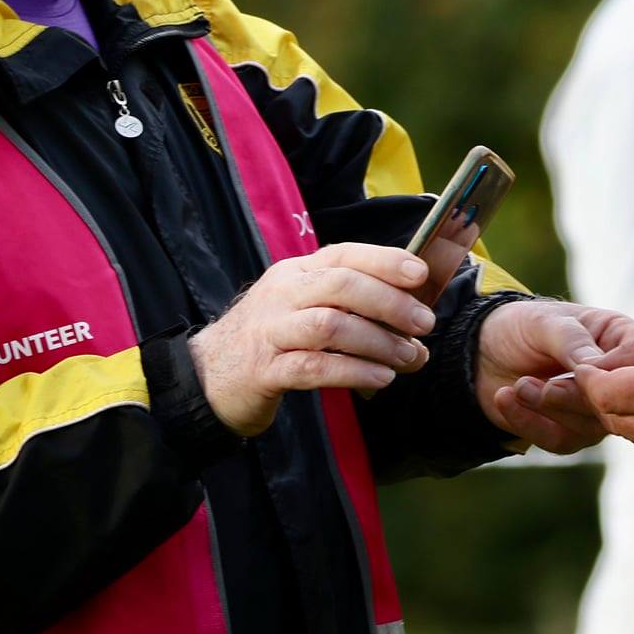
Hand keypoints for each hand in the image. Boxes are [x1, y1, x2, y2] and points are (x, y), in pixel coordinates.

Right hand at [189, 243, 434, 436]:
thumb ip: (352, 306)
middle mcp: (283, 294)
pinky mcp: (264, 370)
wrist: (209, 376)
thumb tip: (414, 316)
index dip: (384, 260)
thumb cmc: (274, 340)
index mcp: (297, 272)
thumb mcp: (306, 309)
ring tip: (408, 357)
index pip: (344, 255)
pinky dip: (353, 371)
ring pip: (330, 325)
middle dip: (389, 302)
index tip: (420, 274)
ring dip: (377, 341)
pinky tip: (379, 378)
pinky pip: (314, 367)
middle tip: (423, 323)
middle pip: (341, 285)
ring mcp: (270, 331)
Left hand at [479, 301, 633, 452]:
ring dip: (550, 409)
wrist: (480, 351)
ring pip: (591, 428)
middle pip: (618, 403)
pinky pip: (562, 441)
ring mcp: (594, 407)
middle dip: (576, 398)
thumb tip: (597, 368)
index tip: (578, 373)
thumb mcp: (543, 322)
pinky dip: (530, 424)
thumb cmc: (519, 325)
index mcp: (618, 338)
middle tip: (544, 386)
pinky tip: (506, 399)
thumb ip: (572, 341)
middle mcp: (614, 376)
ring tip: (519, 386)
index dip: (616, 375)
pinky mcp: (569, 431)